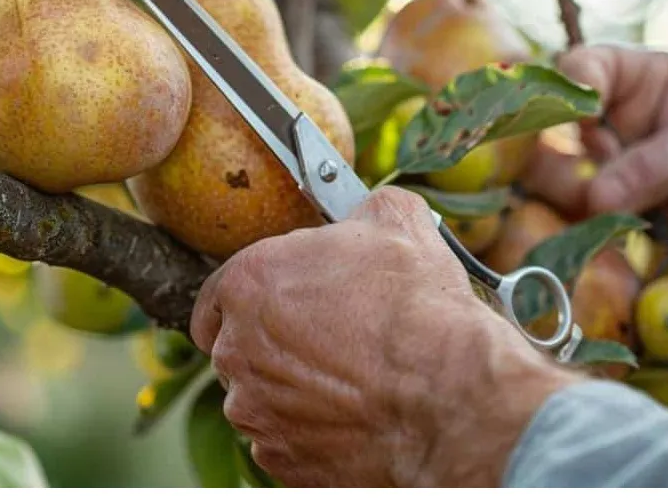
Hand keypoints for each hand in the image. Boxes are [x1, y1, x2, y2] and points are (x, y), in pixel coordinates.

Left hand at [190, 186, 578, 486]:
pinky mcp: (281, 460)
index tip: (277, 304)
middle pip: (238, 347)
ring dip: (292, 390)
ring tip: (350, 382)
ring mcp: (256, 412)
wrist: (450, 395)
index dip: (249, 299)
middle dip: (273, 344)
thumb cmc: (418, 307)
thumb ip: (361, 210)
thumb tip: (366, 207)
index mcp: (248, 284)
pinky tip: (354, 417)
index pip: (217, 294)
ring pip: (261, 398)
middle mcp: (237, 350)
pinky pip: (286, 443)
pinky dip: (311, 433)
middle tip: (326, 340)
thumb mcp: (397, 222)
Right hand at [524, 45, 667, 281]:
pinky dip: (582, 235)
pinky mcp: (618, 218)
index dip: (570, 89)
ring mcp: (613, 173)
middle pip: (553, 130)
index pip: (581, 69)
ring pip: (556, 181)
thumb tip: (596, 196)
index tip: (585, 119)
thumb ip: (653, 165)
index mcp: (638, 82)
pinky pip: (580, 224)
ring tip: (604, 214)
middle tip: (588, 182)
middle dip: (560, 155)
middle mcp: (615, 124)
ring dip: (570, 199)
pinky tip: (603, 240)